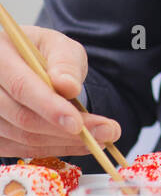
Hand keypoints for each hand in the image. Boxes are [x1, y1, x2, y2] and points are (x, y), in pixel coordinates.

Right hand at [0, 25, 120, 157]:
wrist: (23, 64)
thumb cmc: (38, 52)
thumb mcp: (57, 45)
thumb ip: (65, 62)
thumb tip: (68, 87)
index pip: (21, 86)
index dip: (49, 107)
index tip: (78, 123)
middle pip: (21, 117)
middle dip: (65, 130)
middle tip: (105, 133)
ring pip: (22, 138)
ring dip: (63, 142)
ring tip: (98, 138)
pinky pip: (20, 149)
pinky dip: (52, 149)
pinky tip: (77, 144)